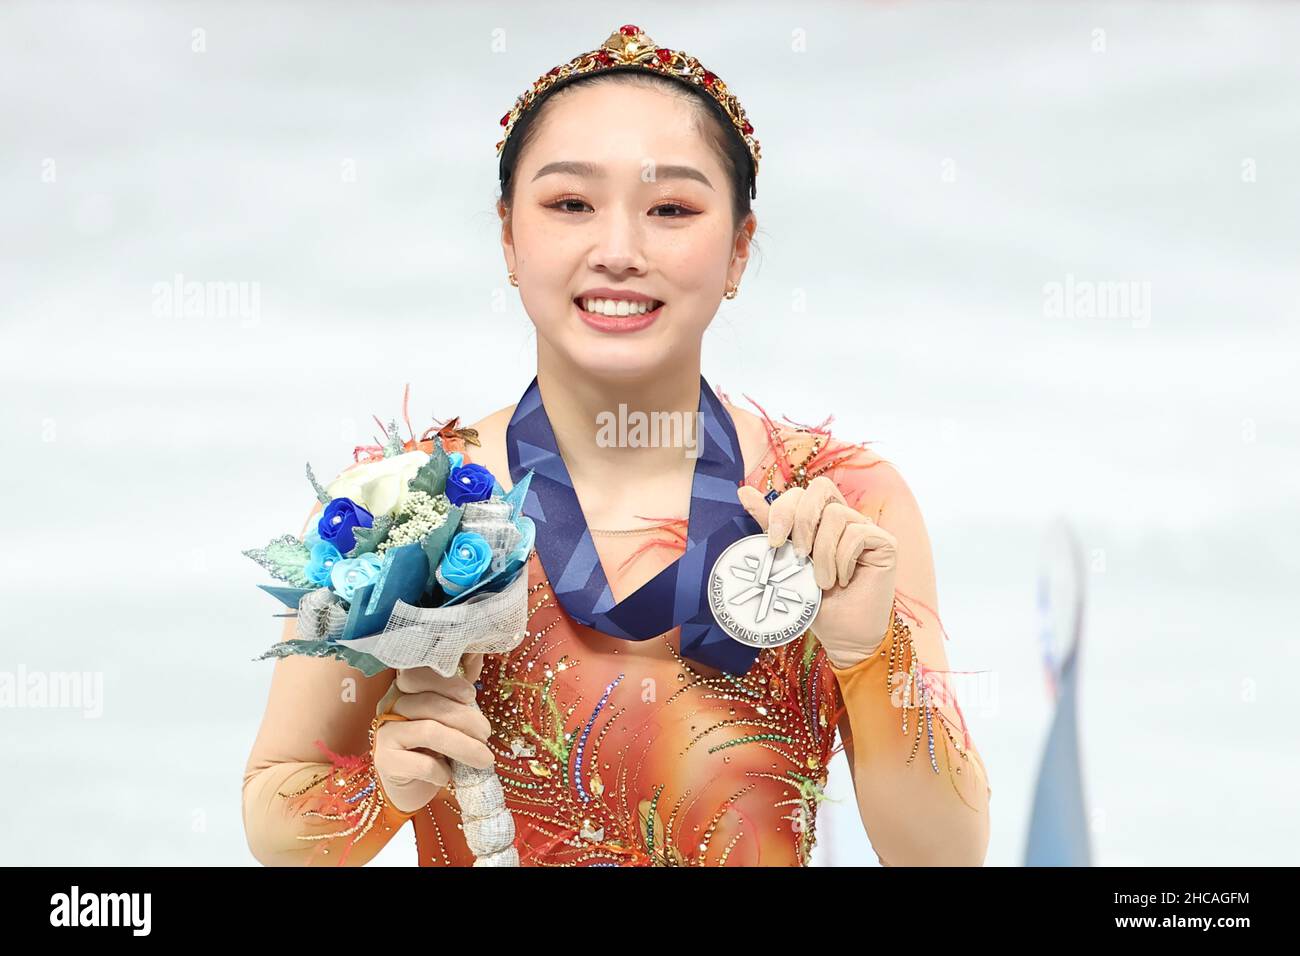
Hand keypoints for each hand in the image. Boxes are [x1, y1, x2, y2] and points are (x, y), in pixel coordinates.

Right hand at [373, 653, 494, 813]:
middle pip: (429, 704)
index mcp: (405, 691)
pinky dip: (441, 771)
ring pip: (429, 731)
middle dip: (465, 718)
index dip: (445, 682)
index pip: (417, 676)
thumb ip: (457, 704)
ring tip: (484, 758)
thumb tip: (476, 687)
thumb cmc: (434, 749)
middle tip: (486, 734)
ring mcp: (384, 733)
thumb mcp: (448, 722)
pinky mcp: (385, 761)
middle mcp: (390, 707)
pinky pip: (421, 764)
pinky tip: (447, 777)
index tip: (471, 695)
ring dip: (463, 745)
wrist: (413, 787)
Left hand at [738, 477, 896, 669]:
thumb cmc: (814, 602)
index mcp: (819, 520)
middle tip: (797, 555)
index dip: (784, 508)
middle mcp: (844, 519)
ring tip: (822, 582)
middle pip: (820, 488)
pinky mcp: (885, 543)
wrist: (841, 636)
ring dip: (823, 554)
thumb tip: (744, 492)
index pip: (801, 492)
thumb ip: (771, 526)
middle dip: (802, 519)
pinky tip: (844, 581)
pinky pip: (858, 533)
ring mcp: (865, 528)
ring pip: (837, 516)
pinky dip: (844, 560)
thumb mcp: (785, 560)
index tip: (773, 542)